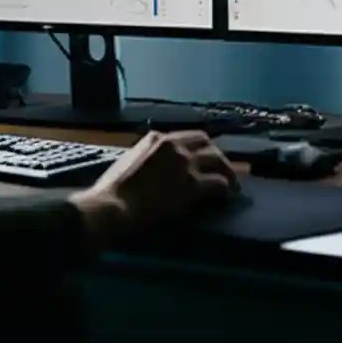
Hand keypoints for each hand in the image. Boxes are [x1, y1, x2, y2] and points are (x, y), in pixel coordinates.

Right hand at [68, 130, 236, 245]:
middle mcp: (173, 145)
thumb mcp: (128, 161)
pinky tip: (226, 197)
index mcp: (155, 138)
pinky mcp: (192, 185)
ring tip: (230, 185)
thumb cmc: (111, 190)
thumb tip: (153, 164)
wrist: (112, 206)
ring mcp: (184, 164)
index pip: (186, 136)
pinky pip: (219, 183)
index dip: (199, 148)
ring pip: (218, 159)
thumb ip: (145, 156)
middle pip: (207, 142)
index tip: (203, 160)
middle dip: (216, 155)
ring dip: (227, 171)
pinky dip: (226, 189)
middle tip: (221, 170)